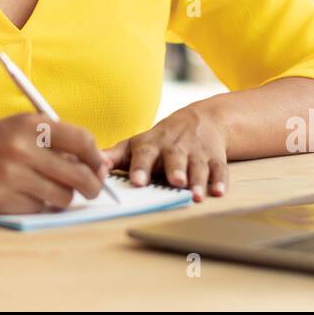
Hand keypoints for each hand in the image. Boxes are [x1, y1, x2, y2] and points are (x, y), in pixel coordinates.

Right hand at [0, 113, 109, 213]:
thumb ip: (54, 140)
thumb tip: (97, 162)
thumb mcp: (18, 128)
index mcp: (30, 124)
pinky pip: (39, 208)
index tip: (99, 165)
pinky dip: (38, 204)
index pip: (82, 140)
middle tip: (91, 188)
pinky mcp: (1, 200)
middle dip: (91, 185)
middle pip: (79, 174)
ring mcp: (11, 176)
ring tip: (50, 189)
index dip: (96, 156)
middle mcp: (22, 148)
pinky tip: (24, 194)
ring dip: (63, 196)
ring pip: (62, 196)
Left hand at [102, 102, 228, 202]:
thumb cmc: (160, 139)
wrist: (200, 119)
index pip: (145, 154)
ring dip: (198, 181)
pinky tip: (218, 192)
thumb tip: (92, 166)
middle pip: (175, 158)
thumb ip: (114, 156)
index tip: (138, 181)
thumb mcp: (136, 143)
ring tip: (196, 195)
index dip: (141, 168)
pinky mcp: (215, 157)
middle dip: (176, 170)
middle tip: (176, 182)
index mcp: (152, 145)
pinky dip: (220, 181)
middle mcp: (175, 147)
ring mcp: (197, 152)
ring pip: (198, 166)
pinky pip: (219, 169)